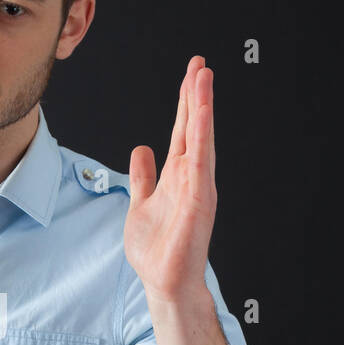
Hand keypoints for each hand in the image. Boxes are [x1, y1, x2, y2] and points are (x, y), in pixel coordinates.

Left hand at [123, 55, 216, 305]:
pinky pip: (201, 160)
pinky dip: (202, 134)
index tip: (189, 75)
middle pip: (193, 127)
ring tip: (203, 76)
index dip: (184, 103)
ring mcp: (197, 186)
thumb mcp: (141, 204)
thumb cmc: (156, 250)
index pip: (182, 131)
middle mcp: (190, 177)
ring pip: (200, 137)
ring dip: (202, 106)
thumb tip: (141, 150)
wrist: (164, 281)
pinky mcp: (199, 199)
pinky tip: (202, 112)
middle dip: (195, 95)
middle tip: (199, 63)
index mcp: (176, 176)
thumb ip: (143, 177)